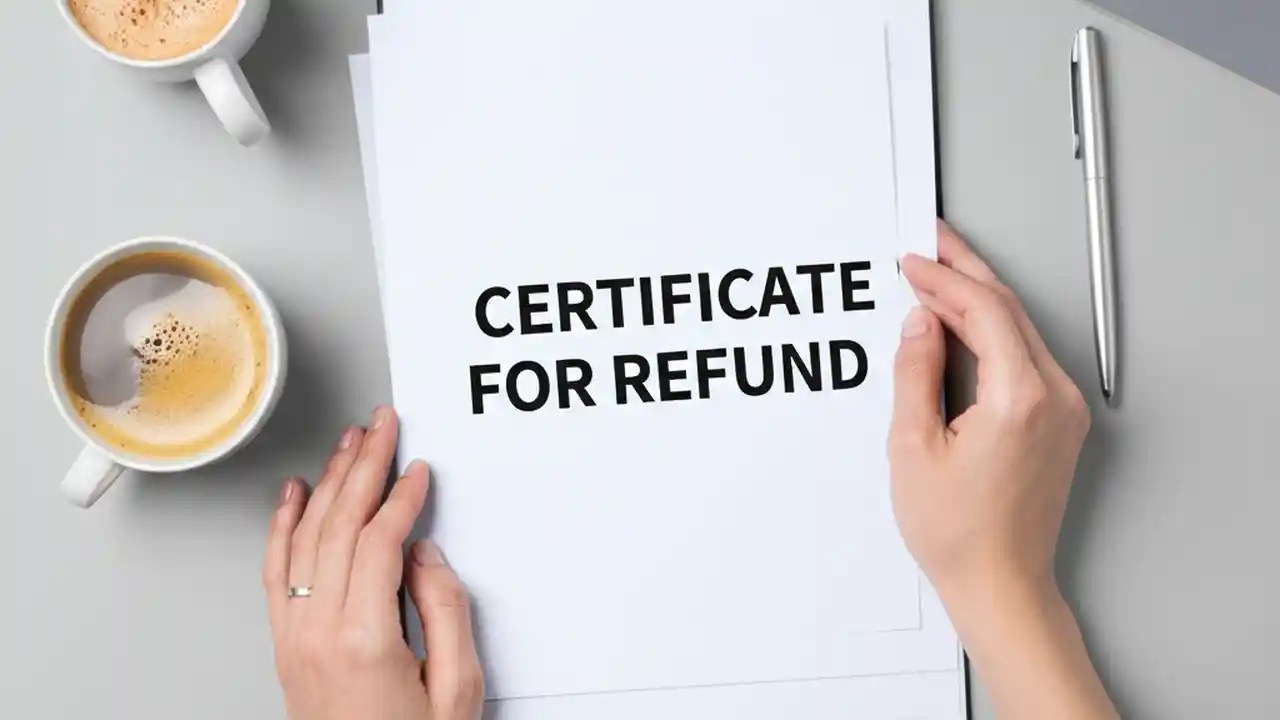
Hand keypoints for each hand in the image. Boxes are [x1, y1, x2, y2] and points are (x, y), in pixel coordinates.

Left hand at [263, 407, 483, 719]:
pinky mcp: (285, 646)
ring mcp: (294, 638)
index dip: (402, 497)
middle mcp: (318, 632)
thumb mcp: (457, 690)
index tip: (418, 469)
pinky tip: (292, 494)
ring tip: (347, 443)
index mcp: (364, 639)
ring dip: (327, 482)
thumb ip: (444, 612)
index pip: (379, 541)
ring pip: (304, 538)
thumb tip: (425, 555)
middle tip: (381, 425)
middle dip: (363, 465)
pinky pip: (274, 571)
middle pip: (337, 524)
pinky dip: (281, 525)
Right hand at [891, 223, 1116, 718]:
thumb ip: (916, 374)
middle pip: (1010, 309)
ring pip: (1020, 328)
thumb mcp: (913, 447)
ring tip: (941, 276)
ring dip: (980, 299)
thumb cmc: (959, 532)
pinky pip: (1026, 356)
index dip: (942, 280)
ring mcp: (1063, 409)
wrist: (1001, 583)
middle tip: (931, 244)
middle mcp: (1053, 397)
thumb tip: (920, 324)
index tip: (913, 262)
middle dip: (966, 272)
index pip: (983, 311)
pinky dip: (993, 331)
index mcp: (1019, 398)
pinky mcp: (1059, 422)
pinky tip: (964, 325)